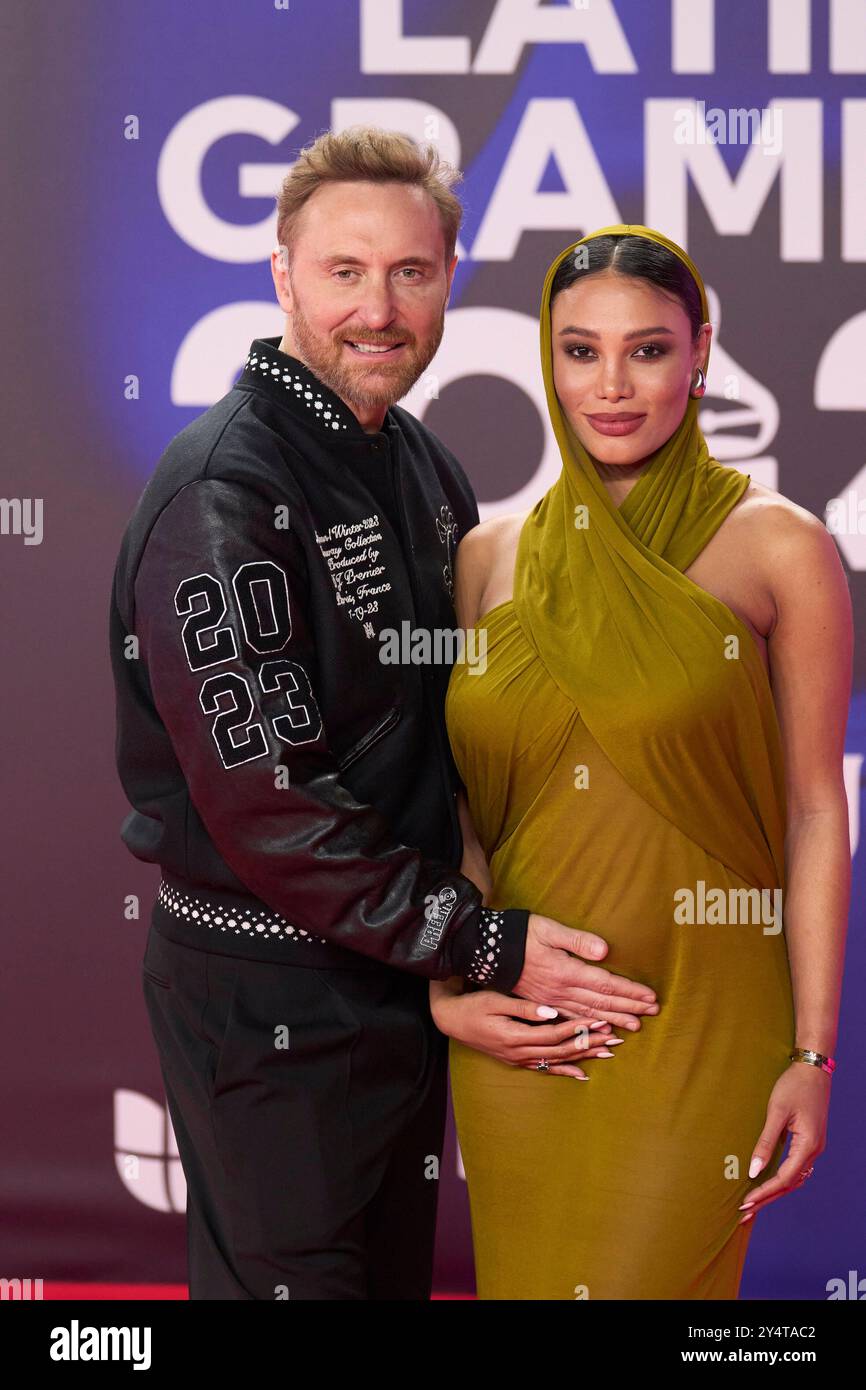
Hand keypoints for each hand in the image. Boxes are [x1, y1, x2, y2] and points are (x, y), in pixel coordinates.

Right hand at [429, 981, 622, 1078]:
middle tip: (615, 1038)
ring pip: (558, 1060)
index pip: (554, 1032)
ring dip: (584, 1056)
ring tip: (608, 1052)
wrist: (452, 1021)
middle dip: (590, 1044)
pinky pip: (546, 1068)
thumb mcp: (495, 1001)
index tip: (599, 1021)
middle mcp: (520, 1052)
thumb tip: (550, 1011)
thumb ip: (524, 1008)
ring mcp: (519, 1059)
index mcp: (516, 1036)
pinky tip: (582, 1074)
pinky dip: (565, 1071)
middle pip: (562, 1050)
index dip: (578, 1028)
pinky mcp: (518, 1060)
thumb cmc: (473, 1006)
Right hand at [512, 914, 660, 1031]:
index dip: (630, 992)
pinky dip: (586, 1031)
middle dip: (628, 1008)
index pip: (606, 985)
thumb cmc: (519, 935)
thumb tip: (604, 951)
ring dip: (613, 1021)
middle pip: (601, 1004)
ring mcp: (550, 1003)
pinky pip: (568, 1024)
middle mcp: (560, 992)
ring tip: (634, 1027)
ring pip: (587, 1016)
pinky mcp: (540, 1007)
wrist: (485, 951)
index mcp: (565, 973)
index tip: (650, 998)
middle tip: (652, 1013)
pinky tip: (597, 1037)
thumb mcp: (548, 930)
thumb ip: (577, 941)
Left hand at [738, 1062, 830, 1223]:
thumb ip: (766, 1142)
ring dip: (774, 1192)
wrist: (813, 1070)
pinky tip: (768, 1184)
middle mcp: (814, 1150)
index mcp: (808, 1145)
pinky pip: (796, 1168)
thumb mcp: (776, 1112)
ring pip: (794, 1178)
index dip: (765, 1192)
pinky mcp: (809, 1142)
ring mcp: (814, 1147)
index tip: (746, 1202)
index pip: (785, 1179)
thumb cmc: (793, 1086)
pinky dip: (781, 1180)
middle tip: (744, 1213)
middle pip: (790, 1184)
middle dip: (767, 1199)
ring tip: (753, 1203)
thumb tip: (754, 1171)